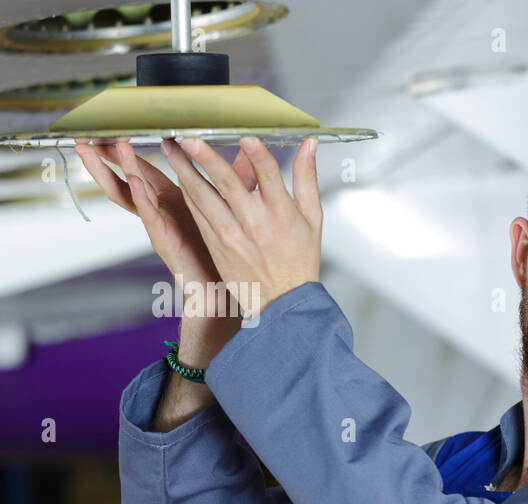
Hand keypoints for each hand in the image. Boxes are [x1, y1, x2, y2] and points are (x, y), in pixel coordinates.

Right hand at [75, 137, 256, 293]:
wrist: (220, 289)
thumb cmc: (220, 252)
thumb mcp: (228, 209)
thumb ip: (231, 182)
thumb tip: (245, 157)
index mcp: (171, 200)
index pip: (142, 170)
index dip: (126, 151)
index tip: (113, 129)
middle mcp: (160, 211)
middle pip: (125, 179)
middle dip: (107, 158)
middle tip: (87, 135)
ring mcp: (158, 225)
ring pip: (130, 194)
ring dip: (118, 170)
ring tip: (106, 149)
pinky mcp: (163, 240)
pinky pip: (149, 215)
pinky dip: (141, 197)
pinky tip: (136, 181)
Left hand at [161, 135, 321, 316]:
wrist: (283, 299)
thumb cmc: (300, 259)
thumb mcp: (313, 218)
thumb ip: (306, 177)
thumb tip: (309, 145)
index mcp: (282, 212)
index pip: (268, 175)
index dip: (257, 155)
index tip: (246, 136)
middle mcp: (255, 222)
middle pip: (227, 181)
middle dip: (205, 156)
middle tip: (188, 137)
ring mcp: (232, 233)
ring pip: (202, 195)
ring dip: (184, 170)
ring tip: (170, 150)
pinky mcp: (216, 243)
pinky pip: (197, 212)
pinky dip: (186, 191)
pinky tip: (179, 176)